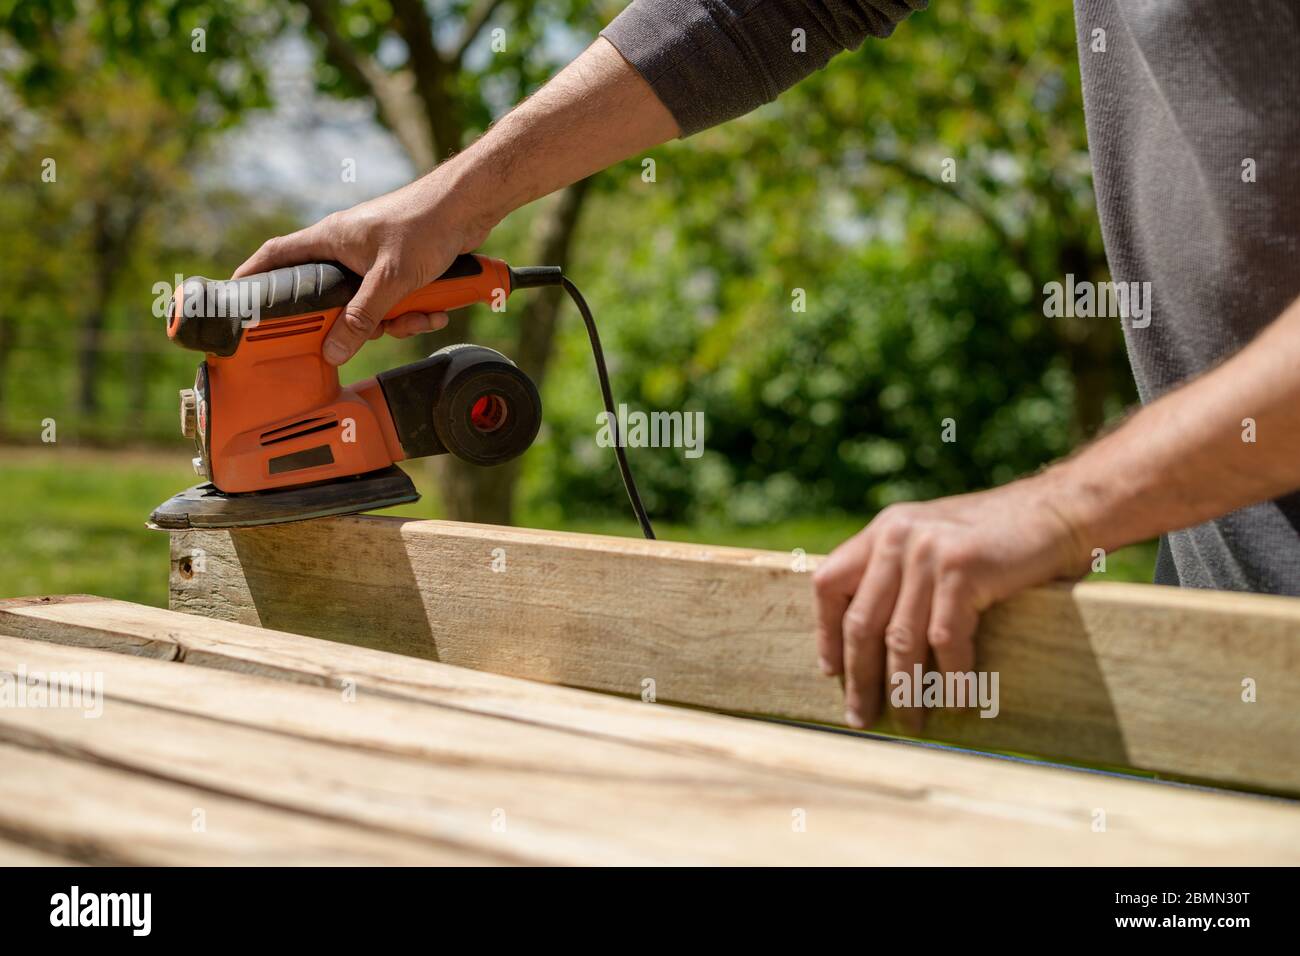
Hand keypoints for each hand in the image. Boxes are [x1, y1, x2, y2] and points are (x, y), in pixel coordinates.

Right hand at [233, 169, 494, 365]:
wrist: (469, 207)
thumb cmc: (426, 224)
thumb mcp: (390, 279)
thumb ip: (362, 317)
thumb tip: (333, 350)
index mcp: (329, 240)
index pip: (276, 258)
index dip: (253, 279)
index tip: (238, 304)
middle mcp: (345, 249)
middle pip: (328, 299)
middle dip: (355, 323)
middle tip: (372, 331)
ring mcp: (370, 260)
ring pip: (367, 307)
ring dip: (395, 320)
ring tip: (421, 314)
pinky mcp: (396, 268)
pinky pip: (393, 302)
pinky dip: (414, 311)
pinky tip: (437, 310)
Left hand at [812, 472, 1088, 732]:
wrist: (1059, 510)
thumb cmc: (999, 539)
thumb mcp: (934, 541)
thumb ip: (900, 572)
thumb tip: (871, 644)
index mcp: (883, 531)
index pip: (829, 584)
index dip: (826, 633)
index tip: (832, 673)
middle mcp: (896, 536)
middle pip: (861, 621)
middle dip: (860, 678)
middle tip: (861, 717)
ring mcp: (928, 550)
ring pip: (900, 639)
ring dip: (904, 690)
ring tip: (911, 723)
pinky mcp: (963, 567)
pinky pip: (945, 640)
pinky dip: (951, 679)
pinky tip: (957, 702)